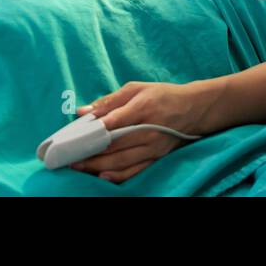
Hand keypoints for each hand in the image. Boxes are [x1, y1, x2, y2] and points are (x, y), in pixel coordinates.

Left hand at [72, 81, 219, 182]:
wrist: (195, 109)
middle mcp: (149, 130)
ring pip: (123, 160)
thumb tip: (84, 111)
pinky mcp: (157, 157)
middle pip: (116, 144)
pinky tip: (103, 176)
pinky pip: (136, 170)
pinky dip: (119, 176)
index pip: (115, 121)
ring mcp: (154, 147)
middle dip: (91, 151)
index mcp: (144, 107)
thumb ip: (110, 100)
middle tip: (70, 156)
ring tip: (79, 166)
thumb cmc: (163, 95)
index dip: (94, 129)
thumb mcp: (137, 89)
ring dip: (99, 166)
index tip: (75, 134)